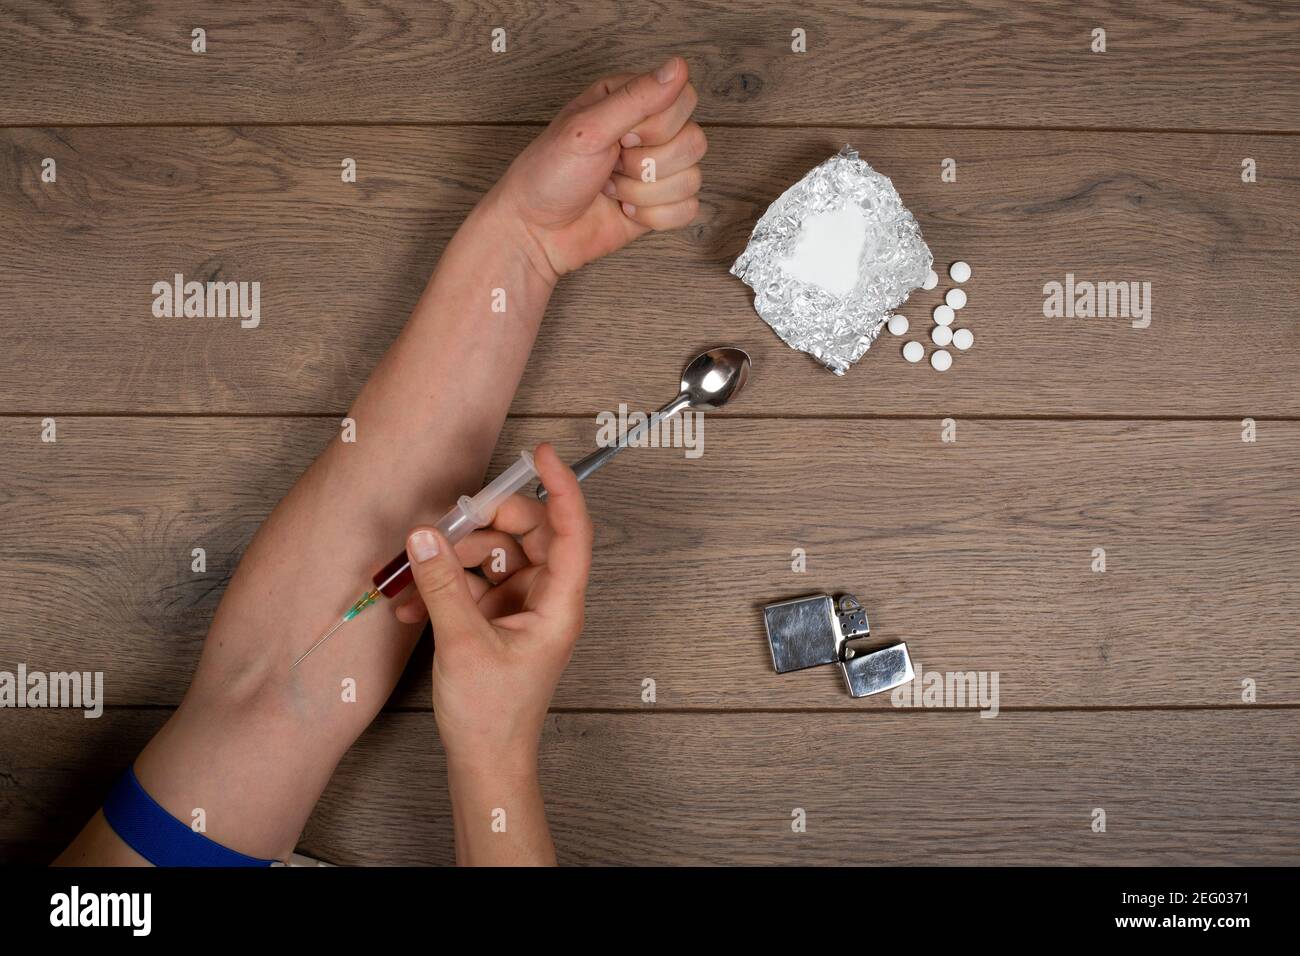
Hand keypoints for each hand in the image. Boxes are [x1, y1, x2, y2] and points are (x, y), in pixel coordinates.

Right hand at [399, 443, 592, 774]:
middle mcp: (545, 598)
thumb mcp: (462, 642)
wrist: (484, 762)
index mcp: (559, 602)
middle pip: (526, 536)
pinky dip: (441, 588)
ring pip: (493, 557)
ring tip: (412, 580)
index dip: (561, 487)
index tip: (540, 453)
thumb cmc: (493, 714)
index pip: (570, 529)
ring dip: (450, 561)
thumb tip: (424, 536)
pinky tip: (408, 607)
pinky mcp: (494, 619)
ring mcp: (520, 607)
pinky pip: (471, 585)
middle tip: (445, 525)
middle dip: (483, 526)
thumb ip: (442, 585)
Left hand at [488, 56, 706, 279]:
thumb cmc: (548, 174)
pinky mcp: (661, 205)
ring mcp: (657, 170)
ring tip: (610, 189)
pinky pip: (688, 210)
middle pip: (693, 141)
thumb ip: (636, 98)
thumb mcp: (587, 128)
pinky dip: (654, 216)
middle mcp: (649, 132)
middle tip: (611, 165)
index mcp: (631, 100)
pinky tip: (625, 210)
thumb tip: (677, 68)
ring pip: (692, 178)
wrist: (536, 231)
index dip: (656, 126)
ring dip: (644, 193)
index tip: (621, 137)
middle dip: (646, 164)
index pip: (683, 100)